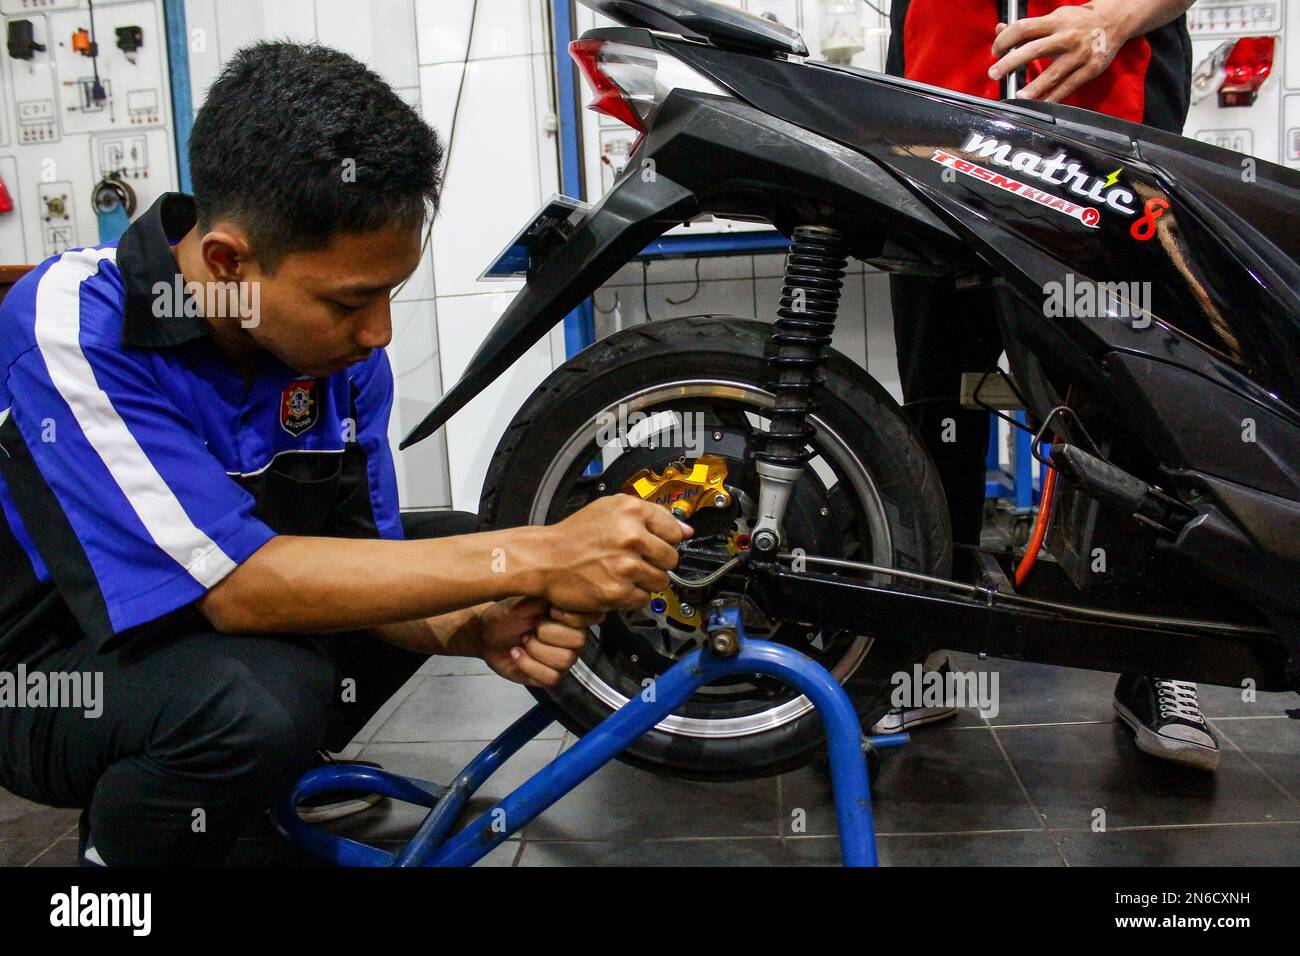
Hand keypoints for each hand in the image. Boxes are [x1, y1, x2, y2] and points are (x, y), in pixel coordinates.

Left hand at [475, 597, 602, 686]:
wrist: (486, 634)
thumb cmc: (506, 615)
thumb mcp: (521, 601)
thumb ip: (542, 600)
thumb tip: (557, 602)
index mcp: (571, 615)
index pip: (591, 617)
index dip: (571, 617)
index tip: (550, 612)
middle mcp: (572, 637)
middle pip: (578, 642)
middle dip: (547, 634)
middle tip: (531, 628)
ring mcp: (563, 658)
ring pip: (565, 661)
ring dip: (536, 650)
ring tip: (523, 641)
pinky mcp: (551, 676)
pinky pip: (552, 677)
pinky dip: (528, 665)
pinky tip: (518, 654)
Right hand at [528, 495, 692, 612]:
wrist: (545, 559)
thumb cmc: (575, 535)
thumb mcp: (611, 509)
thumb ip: (651, 516)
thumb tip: (686, 530)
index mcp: (632, 511)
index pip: (675, 531)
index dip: (664, 540)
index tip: (653, 544)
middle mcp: (631, 537)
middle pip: (671, 559)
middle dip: (656, 563)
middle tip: (635, 561)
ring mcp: (626, 566)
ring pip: (660, 581)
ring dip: (645, 582)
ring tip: (623, 573)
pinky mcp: (618, 591)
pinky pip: (643, 599)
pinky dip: (631, 597)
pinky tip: (615, 585)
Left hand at [989, 1, 1132, 102]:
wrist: (1115, 20)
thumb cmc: (1079, 20)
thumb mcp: (1055, 17)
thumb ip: (1027, 27)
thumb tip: (1000, 30)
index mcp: (1056, 21)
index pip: (1023, 28)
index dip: (1006, 39)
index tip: (995, 51)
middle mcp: (1067, 36)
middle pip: (1034, 50)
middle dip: (1010, 63)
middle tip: (994, 74)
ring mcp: (1079, 54)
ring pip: (1053, 73)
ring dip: (1033, 87)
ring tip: (1018, 97)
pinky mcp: (1090, 69)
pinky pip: (1068, 86)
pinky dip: (1053, 97)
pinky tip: (1040, 104)